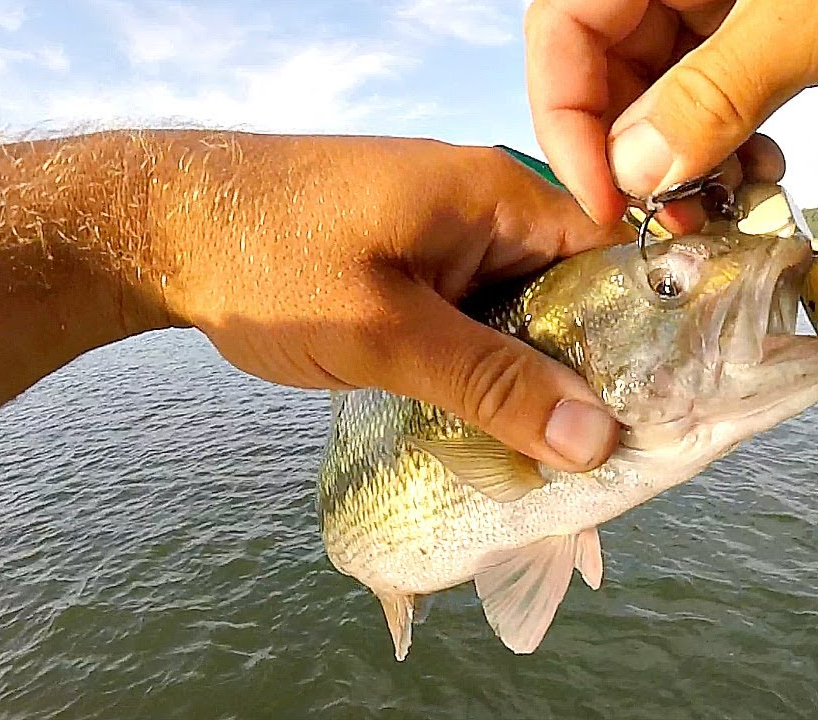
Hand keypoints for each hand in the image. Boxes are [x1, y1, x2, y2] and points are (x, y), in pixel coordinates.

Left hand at [0, 131, 630, 471]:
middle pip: (573, 291)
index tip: (659, 405)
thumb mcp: (386, 332)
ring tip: (564, 448)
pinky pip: (482, 315)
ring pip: (526, 310)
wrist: (158, 225)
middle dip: (589, 366)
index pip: (610, 257)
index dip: (642, 331)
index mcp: (499, 193)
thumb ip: (492, 384)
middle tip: (613, 447)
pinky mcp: (420, 262)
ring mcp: (452, 232)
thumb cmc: (269, 262)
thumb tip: (597, 438)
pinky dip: (492, 363)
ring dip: (536, 372)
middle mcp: (488, 205)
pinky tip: (499, 420)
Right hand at [525, 0, 817, 216]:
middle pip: (604, 64)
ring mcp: (721, 2)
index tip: (599, 192)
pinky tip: (761, 173)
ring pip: (658, 90)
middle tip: (667, 219)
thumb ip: (719, 90)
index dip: (565, 112)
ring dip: (679, 158)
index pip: (565, 24)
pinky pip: (712, 97)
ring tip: (721, 206)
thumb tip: (634, 169)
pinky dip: (724, 145)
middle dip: (628, 149)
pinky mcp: (762, 33)